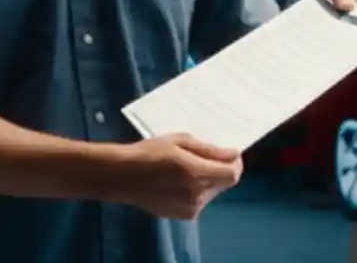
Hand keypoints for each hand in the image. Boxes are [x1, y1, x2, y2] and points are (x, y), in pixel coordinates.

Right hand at [109, 133, 242, 219]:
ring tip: (185, 168)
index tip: (228, 154)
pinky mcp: (182, 215)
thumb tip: (233, 154)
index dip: (235, 164)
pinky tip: (178, 181)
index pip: (232, 175)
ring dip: (207, 180)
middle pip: (223, 183)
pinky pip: (199, 201)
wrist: (122, 176)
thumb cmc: (149, 152)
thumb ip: (209, 150)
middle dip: (218, 170)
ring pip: (211, 192)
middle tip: (202, 157)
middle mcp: (196, 195)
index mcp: (196, 174)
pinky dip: (196, 190)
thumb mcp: (180, 141)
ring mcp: (189, 208)